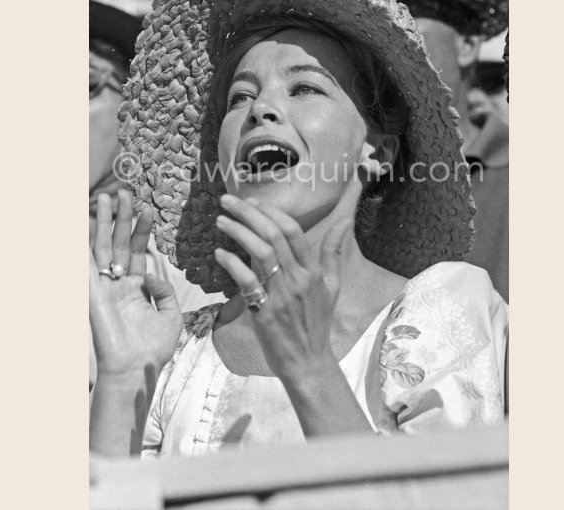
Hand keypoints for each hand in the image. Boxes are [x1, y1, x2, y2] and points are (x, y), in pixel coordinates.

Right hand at [90, 190, 181, 376]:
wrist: (135, 368)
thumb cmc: (153, 349)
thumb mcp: (170, 316)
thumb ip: (165, 291)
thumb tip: (152, 274)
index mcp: (134, 289)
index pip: (136, 252)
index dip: (140, 230)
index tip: (147, 209)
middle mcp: (116, 284)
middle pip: (117, 243)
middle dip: (121, 218)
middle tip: (125, 193)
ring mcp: (103, 286)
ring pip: (101, 246)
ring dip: (104, 221)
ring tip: (108, 197)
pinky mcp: (92, 291)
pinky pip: (86, 262)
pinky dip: (82, 242)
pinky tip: (82, 222)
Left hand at [212, 178, 360, 377]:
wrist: (308, 362)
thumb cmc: (317, 324)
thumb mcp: (332, 287)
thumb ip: (333, 253)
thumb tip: (344, 223)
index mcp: (314, 272)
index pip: (293, 231)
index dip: (271, 211)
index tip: (251, 201)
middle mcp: (299, 279)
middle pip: (273, 235)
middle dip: (248, 213)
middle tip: (228, 200)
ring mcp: (281, 295)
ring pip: (259, 253)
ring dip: (237, 232)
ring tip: (220, 220)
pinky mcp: (264, 311)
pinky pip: (246, 281)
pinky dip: (231, 263)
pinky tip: (219, 253)